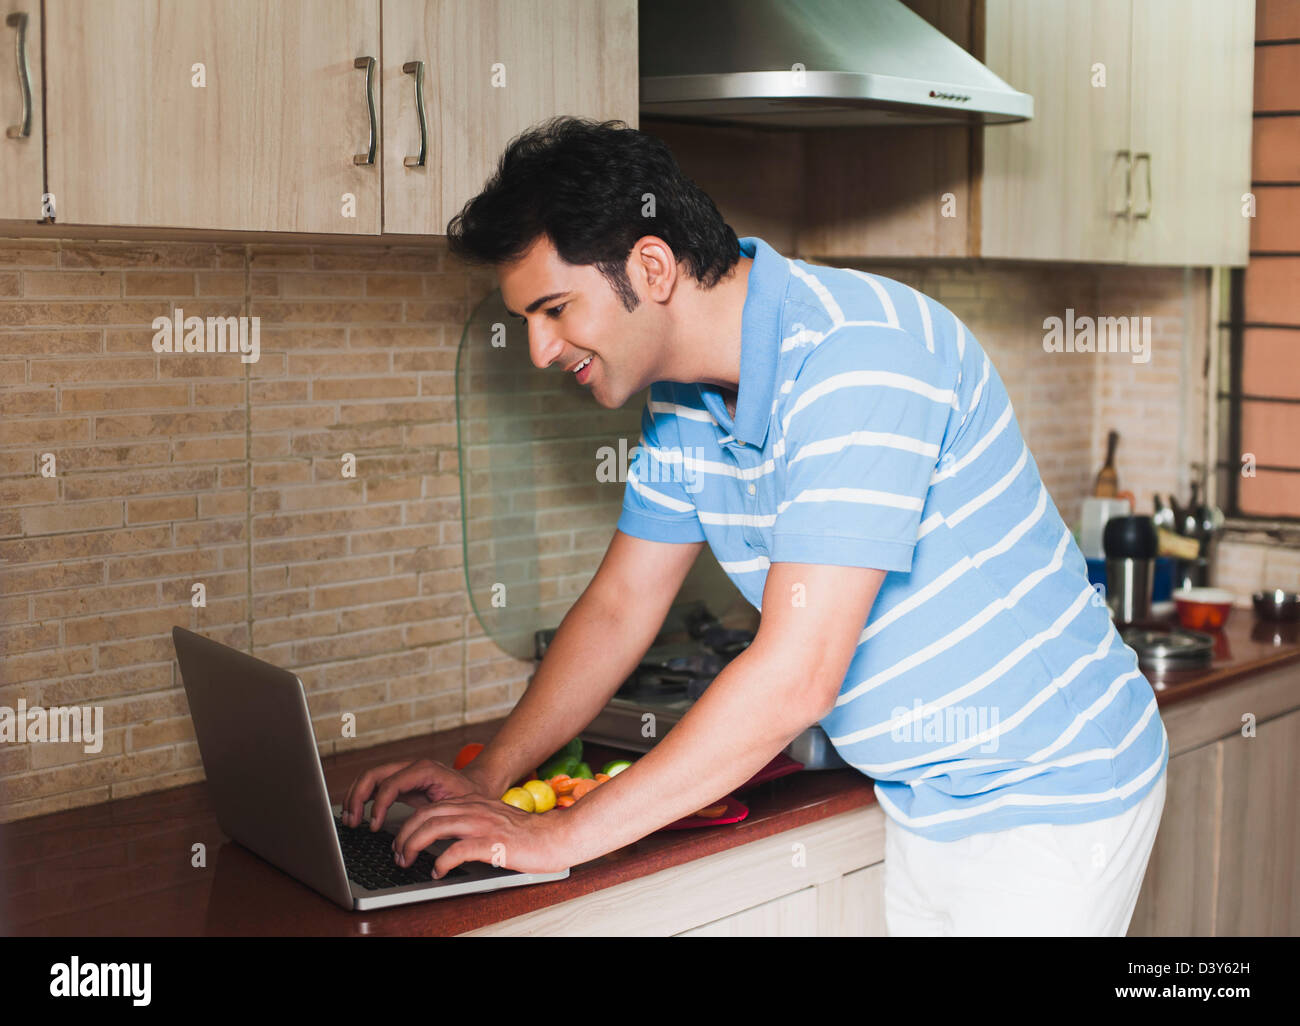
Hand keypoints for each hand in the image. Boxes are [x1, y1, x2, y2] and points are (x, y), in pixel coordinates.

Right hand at [340, 757, 493, 830]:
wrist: (478, 788)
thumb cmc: (470, 798)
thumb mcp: (457, 808)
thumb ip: (436, 818)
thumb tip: (415, 838)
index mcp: (425, 770)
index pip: (391, 783)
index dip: (379, 805)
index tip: (374, 826)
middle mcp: (411, 767)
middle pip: (374, 775)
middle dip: (358, 797)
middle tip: (352, 822)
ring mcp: (404, 772)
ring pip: (370, 778)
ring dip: (356, 797)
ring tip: (350, 820)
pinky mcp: (401, 782)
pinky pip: (376, 786)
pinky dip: (363, 798)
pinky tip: (358, 815)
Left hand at [390, 795, 575, 877]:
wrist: (557, 836)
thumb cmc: (529, 835)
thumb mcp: (495, 820)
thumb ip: (473, 822)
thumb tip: (449, 838)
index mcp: (474, 802)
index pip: (431, 807)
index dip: (410, 825)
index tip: (402, 841)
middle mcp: (475, 809)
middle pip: (426, 815)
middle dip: (404, 835)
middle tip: (398, 854)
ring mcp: (483, 824)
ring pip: (434, 827)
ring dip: (414, 845)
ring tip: (408, 861)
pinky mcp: (492, 843)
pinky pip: (456, 850)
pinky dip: (441, 862)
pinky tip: (438, 872)